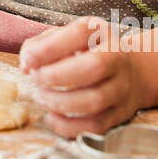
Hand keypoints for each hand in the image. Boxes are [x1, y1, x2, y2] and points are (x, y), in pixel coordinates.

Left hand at [19, 16, 148, 137]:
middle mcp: (117, 58)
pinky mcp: (120, 114)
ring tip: (41, 97)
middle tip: (35, 78)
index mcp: (99, 32)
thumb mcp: (66, 38)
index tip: (27, 61)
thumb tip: (26, 65)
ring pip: (95, 100)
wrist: (131, 72)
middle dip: (57, 76)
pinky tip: (51, 116)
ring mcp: (122, 87)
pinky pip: (96, 125)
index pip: (80, 33)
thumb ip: (41, 45)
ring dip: (60, 102)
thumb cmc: (87, 52)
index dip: (49, 48)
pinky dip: (68, 126)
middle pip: (94, 66)